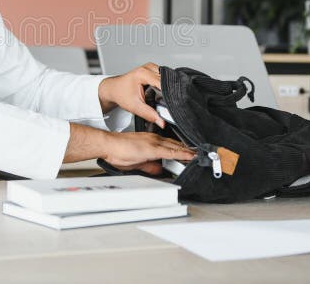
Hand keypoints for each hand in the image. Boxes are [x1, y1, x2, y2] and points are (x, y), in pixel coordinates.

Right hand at [64, 124, 194, 175]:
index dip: (182, 149)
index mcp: (150, 141)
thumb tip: (157, 169)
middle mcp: (154, 139)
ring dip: (189, 151)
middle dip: (189, 149)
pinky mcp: (152, 148)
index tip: (192, 152)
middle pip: (176, 144)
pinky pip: (171, 151)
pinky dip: (182, 153)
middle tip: (201, 153)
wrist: (108, 144)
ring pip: (176, 146)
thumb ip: (148, 165)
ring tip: (200, 155)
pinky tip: (190, 155)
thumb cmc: (117, 151)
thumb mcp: (136, 161)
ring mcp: (153, 143)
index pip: (170, 145)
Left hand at [98, 62, 165, 127]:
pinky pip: (164, 76)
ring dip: (169, 87)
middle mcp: (148, 68)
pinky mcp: (153, 70)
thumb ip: (149, 114)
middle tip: (168, 102)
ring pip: (168, 77)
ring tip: (165, 97)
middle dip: (170, 91)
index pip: (163, 83)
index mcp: (143, 74)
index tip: (173, 103)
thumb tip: (161, 122)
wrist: (114, 89)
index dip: (170, 93)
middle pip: (167, 79)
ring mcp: (151, 67)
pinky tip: (164, 92)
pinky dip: (166, 84)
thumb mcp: (135, 107)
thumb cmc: (121, 94)